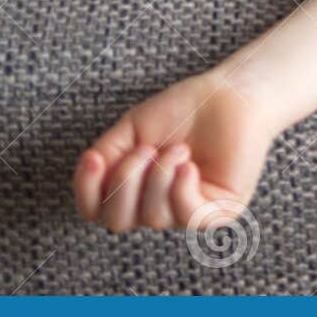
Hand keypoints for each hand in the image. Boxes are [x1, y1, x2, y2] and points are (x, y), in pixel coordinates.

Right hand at [73, 70, 272, 231]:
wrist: (230, 95)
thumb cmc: (183, 110)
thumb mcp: (131, 131)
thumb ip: (105, 155)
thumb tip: (90, 174)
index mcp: (134, 191)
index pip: (95, 210)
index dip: (86, 190)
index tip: (94, 158)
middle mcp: (157, 207)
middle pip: (117, 221)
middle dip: (125, 182)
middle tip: (146, 149)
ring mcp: (187, 212)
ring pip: (153, 218)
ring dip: (160, 176)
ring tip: (180, 147)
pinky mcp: (219, 212)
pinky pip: (187, 216)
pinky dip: (181, 188)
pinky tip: (189, 164)